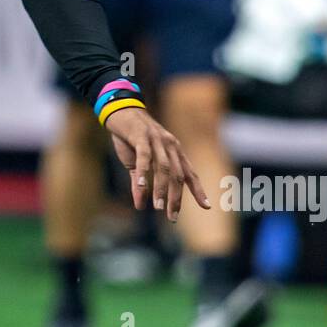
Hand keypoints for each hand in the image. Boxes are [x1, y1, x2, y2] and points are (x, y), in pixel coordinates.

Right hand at [103, 105, 209, 220]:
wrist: (120, 110)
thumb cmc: (130, 138)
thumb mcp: (136, 162)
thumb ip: (138, 182)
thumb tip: (139, 205)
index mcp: (174, 151)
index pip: (189, 173)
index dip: (198, 190)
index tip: (206, 206)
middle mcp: (170, 145)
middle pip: (178, 176)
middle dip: (176, 198)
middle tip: (172, 217)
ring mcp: (157, 140)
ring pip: (164, 168)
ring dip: (162, 189)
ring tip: (158, 207)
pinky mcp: (141, 136)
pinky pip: (145, 157)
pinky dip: (144, 173)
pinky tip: (142, 187)